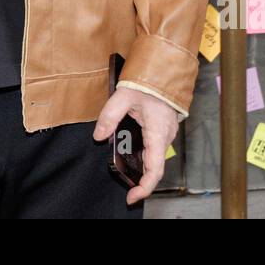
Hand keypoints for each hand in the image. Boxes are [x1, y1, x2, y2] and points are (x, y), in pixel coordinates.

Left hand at [94, 87, 179, 205]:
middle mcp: (165, 136)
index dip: (145, 188)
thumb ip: (109, 116)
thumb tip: (99, 136)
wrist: (165, 67)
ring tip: (123, 171)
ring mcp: (166, 133)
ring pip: (154, 157)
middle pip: (154, 167)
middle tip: (123, 186)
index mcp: (158, 133)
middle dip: (139, 179)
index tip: (132, 197)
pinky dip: (143, 155)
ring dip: (140, 166)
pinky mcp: (163, 128)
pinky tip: (129, 151)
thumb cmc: (148, 81)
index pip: (155, 170)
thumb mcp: (123, 95)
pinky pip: (154, 147)